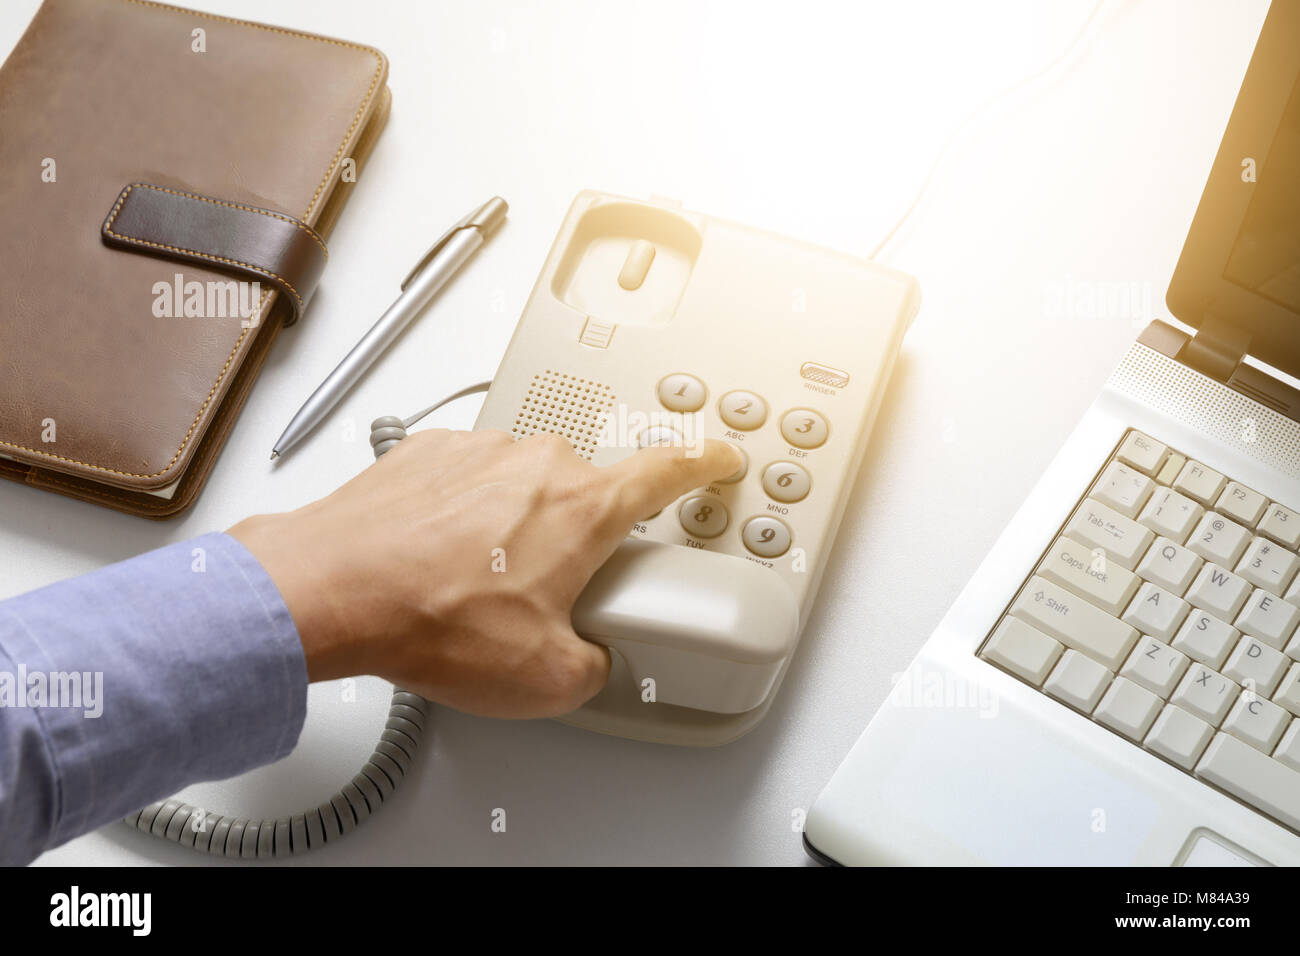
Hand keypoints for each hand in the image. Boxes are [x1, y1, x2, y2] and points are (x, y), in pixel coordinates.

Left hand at [229, 430, 741, 717]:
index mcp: (584, 506)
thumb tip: (589, 658)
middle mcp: (536, 462)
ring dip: (510, 529)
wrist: (331, 589)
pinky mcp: (425, 453)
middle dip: (574, 538)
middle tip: (548, 589)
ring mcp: (478, 451)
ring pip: (520, 487)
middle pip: (584, 493)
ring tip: (475, 585)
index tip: (717, 457)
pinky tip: (434, 562)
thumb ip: (595, 664)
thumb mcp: (545, 678)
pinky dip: (459, 516)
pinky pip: (465, 481)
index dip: (702, 465)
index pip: (667, 470)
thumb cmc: (430, 619)